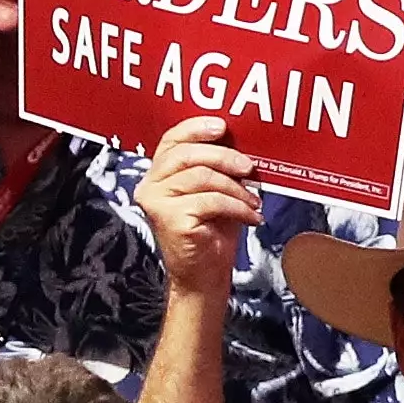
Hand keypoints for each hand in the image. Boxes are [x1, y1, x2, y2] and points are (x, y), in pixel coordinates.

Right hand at [136, 116, 261, 298]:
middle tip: (249, 167)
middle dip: (224, 156)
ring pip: (201, 176)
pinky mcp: (170, 219)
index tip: (223, 126)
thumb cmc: (211, 232)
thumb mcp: (216, 191)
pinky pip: (210, 201)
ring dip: (235, 187)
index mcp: (158, 174)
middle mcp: (150, 185)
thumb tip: (240, 141)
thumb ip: (217, 166)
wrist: (204, 276)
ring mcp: (156, 203)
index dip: (196, 128)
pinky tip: (251, 216)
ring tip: (253, 200)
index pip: (172, 140)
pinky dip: (237, 206)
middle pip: (186, 154)